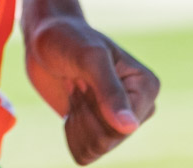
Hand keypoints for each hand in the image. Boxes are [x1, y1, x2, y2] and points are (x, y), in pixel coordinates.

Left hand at [23, 0, 158, 164]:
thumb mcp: (89, 58)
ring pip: (95, 149)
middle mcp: (138, 108)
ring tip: (76, 90)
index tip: (84, 78)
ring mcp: (118, 121)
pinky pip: (84, 153)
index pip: (121, 128)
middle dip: (83, 114)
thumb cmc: (68, 38)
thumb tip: (129, 127)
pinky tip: (73, 104)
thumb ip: (110, 91)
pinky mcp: (99, 130)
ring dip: (76, 121)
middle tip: (78, 82)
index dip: (93, 109)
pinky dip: (71, 131)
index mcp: (147, 87)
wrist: (45, 38)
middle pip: (107, 141)